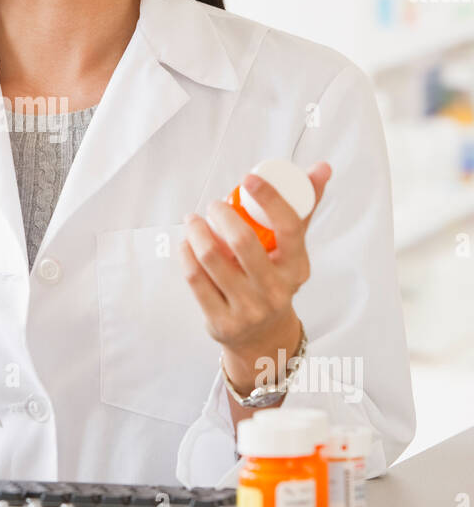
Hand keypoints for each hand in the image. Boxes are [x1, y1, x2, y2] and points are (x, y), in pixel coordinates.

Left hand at [178, 162, 331, 364]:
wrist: (264, 338)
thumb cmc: (276, 280)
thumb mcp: (293, 251)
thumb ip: (303, 209)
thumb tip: (321, 168)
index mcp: (297, 268)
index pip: (289, 227)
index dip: (269, 198)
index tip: (248, 179)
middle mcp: (275, 291)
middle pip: (243, 242)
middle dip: (222, 214)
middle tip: (214, 204)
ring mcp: (247, 310)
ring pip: (212, 259)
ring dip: (197, 231)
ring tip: (194, 220)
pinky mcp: (220, 322)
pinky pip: (195, 279)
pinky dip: (186, 254)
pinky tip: (186, 243)